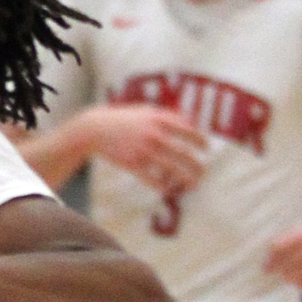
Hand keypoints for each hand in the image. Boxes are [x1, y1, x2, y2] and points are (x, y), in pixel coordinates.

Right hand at [83, 105, 207, 196]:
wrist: (96, 128)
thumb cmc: (125, 119)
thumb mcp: (146, 111)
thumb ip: (168, 115)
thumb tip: (191, 122)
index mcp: (159, 119)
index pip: (187, 131)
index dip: (199, 140)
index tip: (205, 147)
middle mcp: (153, 134)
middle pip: (183, 152)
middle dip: (196, 163)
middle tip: (203, 170)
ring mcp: (143, 150)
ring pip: (171, 168)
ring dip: (186, 178)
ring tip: (194, 184)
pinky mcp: (132, 164)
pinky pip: (152, 179)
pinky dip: (163, 186)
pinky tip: (170, 190)